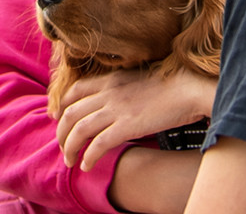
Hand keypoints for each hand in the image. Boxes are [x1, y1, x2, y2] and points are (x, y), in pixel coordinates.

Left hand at [54, 68, 217, 169]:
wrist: (188, 88)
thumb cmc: (170, 86)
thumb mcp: (137, 80)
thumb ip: (119, 89)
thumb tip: (111, 104)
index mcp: (110, 80)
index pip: (75, 91)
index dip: (62, 106)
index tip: (58, 119)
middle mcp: (108, 93)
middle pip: (71, 113)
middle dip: (61, 133)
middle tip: (63, 147)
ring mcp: (116, 109)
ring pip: (79, 130)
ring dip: (70, 148)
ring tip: (70, 161)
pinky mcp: (127, 126)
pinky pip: (99, 144)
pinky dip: (89, 157)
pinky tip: (87, 166)